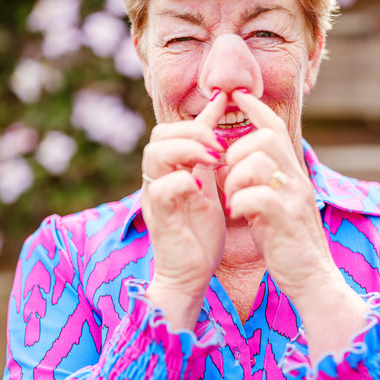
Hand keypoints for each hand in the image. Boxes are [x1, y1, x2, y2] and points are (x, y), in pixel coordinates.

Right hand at [140, 93, 227, 328]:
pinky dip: (183, 181)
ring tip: (213, 160)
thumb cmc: (200, 237)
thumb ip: (210, 159)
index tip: (224, 102)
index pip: (171, 131)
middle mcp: (156, 181)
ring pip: (155, 155)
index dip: (198, 115)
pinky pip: (163, 187)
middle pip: (158, 137)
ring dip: (187, 150)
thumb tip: (220, 125)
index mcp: (168, 173)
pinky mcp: (160, 217)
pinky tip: (202, 186)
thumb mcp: (210, 188)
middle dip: (191, 133)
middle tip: (219, 147)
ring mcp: (155, 198)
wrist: (190, 277)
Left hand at [222, 89, 338, 304]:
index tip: (235, 95)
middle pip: (264, 138)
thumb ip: (263, 182)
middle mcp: (296, 179)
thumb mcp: (276, 205)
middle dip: (237, 151)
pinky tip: (238, 215)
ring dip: (235, 179)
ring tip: (234, 200)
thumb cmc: (288, 244)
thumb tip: (239, 163)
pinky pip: (256, 195)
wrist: (312, 279)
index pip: (275, 128)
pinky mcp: (285, 220)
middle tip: (229, 178)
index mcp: (292, 174)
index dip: (254, 108)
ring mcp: (293, 198)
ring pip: (257, 161)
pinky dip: (239, 202)